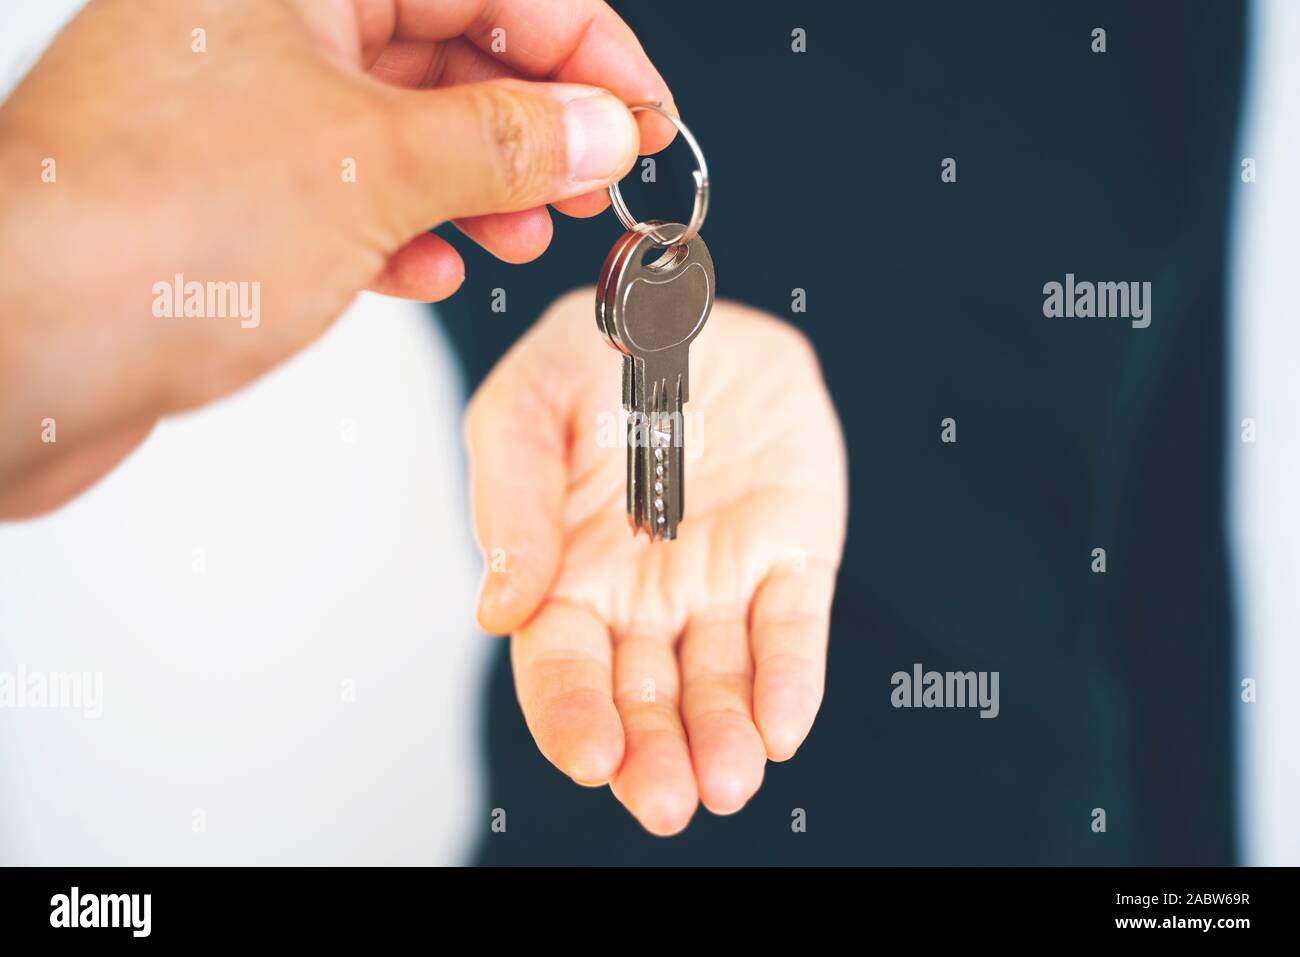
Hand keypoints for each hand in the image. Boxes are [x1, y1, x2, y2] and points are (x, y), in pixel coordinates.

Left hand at [0, 0, 672, 515]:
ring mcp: (246, 108)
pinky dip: (407, 228)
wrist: (12, 354)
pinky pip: (352, 191)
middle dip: (534, 120)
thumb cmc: (142, 229)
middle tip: (599, 178)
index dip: (583, 45)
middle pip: (446, 45)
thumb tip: (597, 126)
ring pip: (404, 126)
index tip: (642, 114)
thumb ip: (502, 141)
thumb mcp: (369, 170)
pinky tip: (431, 267)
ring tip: (530, 230)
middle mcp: (265, 23)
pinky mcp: (233, 191)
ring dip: (481, 182)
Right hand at [466, 290, 846, 834]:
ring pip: (721, 679)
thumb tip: (498, 610)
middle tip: (665, 803)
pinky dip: (790, 678)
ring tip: (727, 782)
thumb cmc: (595, 354)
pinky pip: (793, 624)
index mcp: (568, 573)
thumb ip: (508, 498)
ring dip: (722, 735)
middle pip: (644, 698)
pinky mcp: (792, 552)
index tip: (593, 757)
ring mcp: (721, 579)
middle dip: (653, 756)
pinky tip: (782, 726)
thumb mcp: (528, 401)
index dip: (573, 719)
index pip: (563, 669)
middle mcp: (644, 595)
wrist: (694, 301)